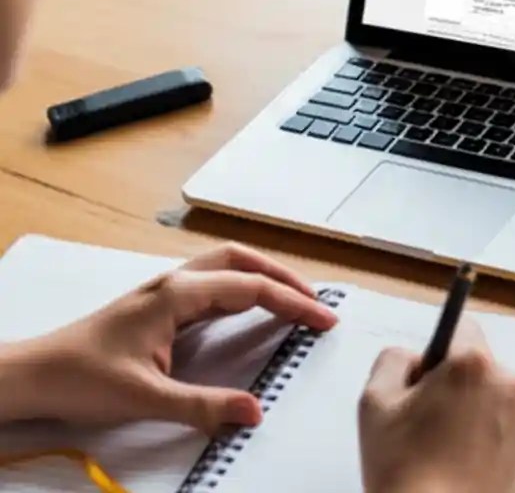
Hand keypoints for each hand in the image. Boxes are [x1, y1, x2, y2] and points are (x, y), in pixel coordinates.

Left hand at [0, 244, 336, 432]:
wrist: (34, 374)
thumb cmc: (79, 377)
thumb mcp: (146, 397)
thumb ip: (203, 405)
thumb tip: (253, 410)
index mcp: (177, 295)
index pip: (251, 289)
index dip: (294, 303)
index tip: (322, 318)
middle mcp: (173, 284)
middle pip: (243, 261)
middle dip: (285, 277)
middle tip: (316, 301)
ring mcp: (164, 291)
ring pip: (226, 266)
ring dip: (263, 276)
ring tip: (292, 298)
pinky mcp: (158, 304)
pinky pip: (212, 282)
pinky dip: (242, 286)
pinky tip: (248, 306)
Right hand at [358, 319, 514, 492]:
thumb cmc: (405, 469)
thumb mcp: (374, 403)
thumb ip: (393, 361)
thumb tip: (413, 360)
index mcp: (474, 365)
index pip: (460, 328)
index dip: (437, 353)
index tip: (426, 379)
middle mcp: (511, 385)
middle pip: (480, 368)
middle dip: (457, 387)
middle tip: (428, 423)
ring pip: (497, 401)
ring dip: (477, 414)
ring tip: (447, 451)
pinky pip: (511, 432)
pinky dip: (493, 443)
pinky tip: (467, 465)